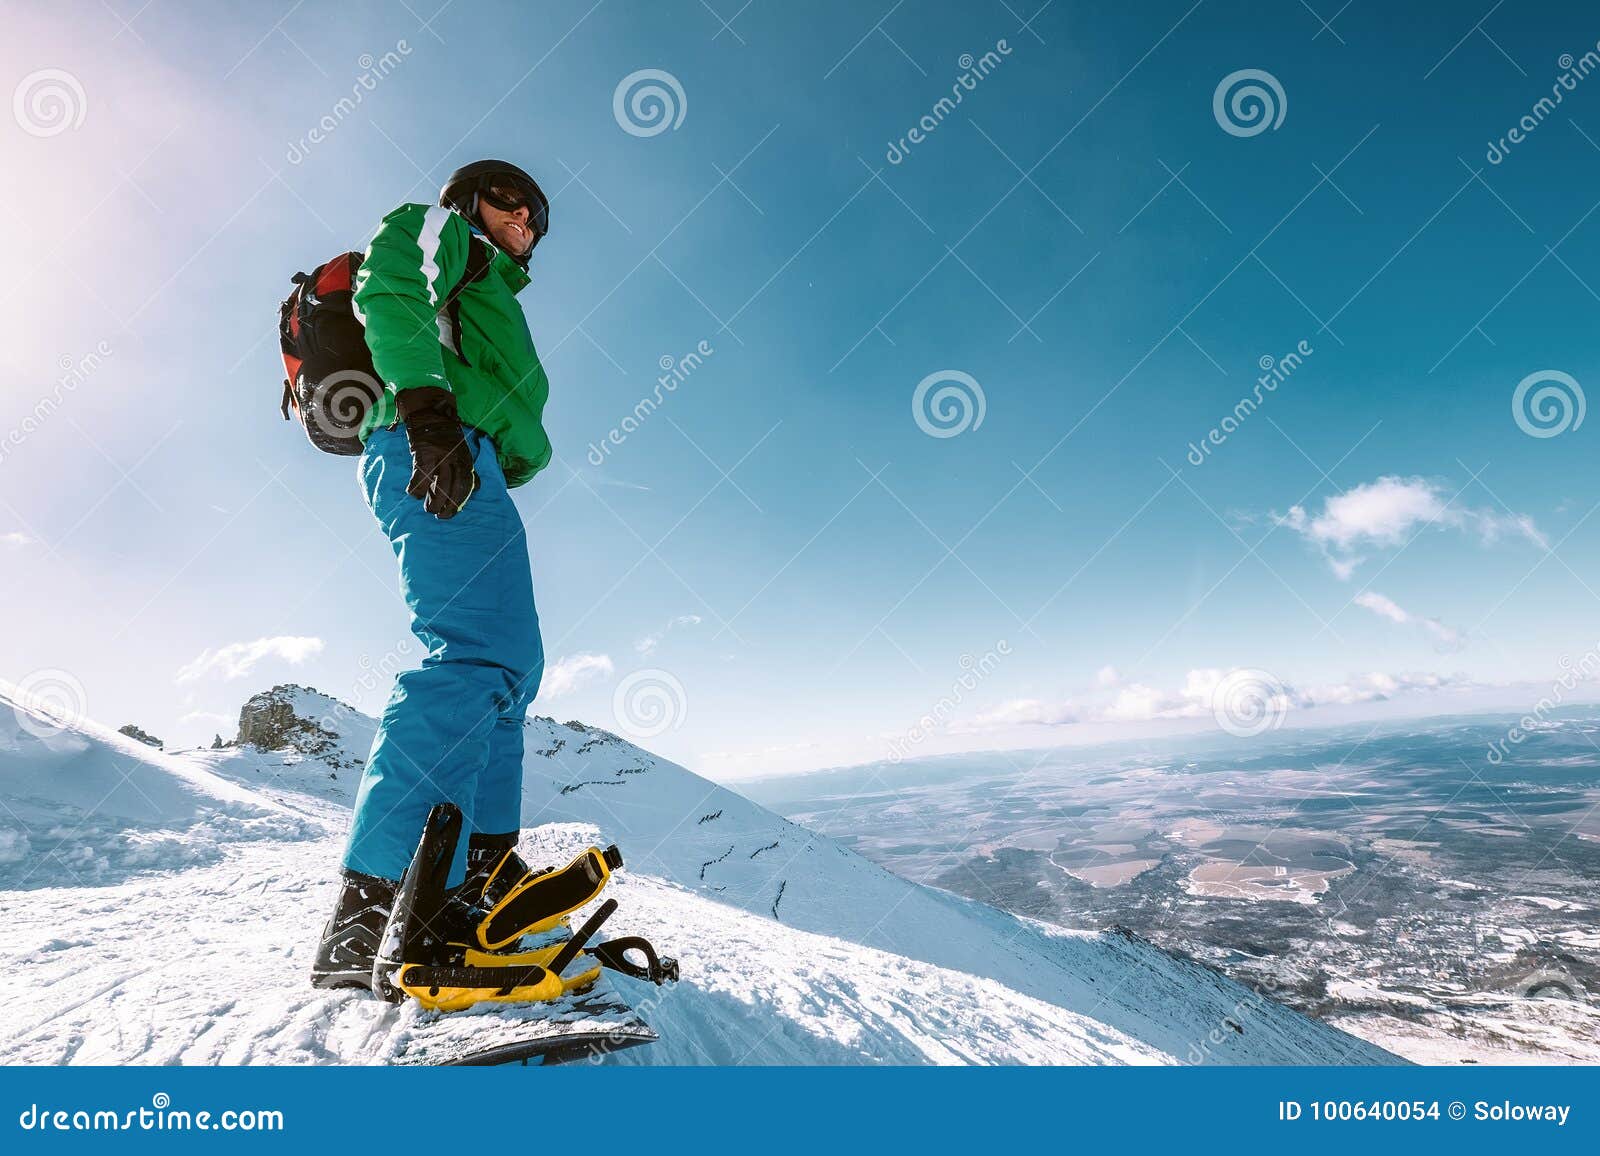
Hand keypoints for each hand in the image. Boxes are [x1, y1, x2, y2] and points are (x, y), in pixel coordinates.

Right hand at [394, 386, 478, 518]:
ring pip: (438, 489)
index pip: (466, 487)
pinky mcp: (423, 456)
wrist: (430, 410)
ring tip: (428, 509)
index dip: (460, 502)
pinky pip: (420, 479)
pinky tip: (412, 493)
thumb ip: (468, 467)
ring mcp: (439, 459)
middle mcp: (454, 461)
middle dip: (447, 508)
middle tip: (440, 515)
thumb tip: (478, 486)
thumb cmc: (445, 432)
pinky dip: (416, 489)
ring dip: (432, 502)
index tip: (454, 512)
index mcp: (465, 459)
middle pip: (453, 491)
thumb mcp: (463, 449)